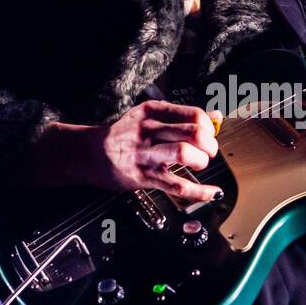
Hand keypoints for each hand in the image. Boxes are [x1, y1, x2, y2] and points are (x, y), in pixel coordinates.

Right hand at [93, 100, 223, 203]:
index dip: (209, 126)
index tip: (209, 134)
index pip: (193, 113)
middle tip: (208, 151)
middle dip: (209, 144)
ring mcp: (145, 154)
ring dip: (201, 161)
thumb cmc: (124, 135)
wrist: (89, 153)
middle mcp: (149, 130)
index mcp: (153, 112)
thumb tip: (216, 117)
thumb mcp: (149, 117)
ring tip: (200, 164)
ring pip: (184, 154)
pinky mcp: (143, 177)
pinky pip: (176, 185)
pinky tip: (211, 192)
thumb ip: (182, 117)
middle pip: (193, 132)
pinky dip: (199, 191)